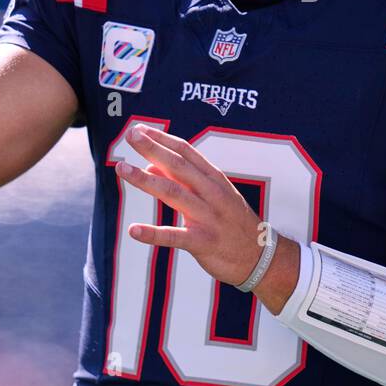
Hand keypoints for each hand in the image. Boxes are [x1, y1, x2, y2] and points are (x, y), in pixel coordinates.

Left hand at [118, 123, 268, 286]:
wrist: (262, 257)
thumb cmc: (233, 223)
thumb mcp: (214, 196)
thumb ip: (183, 180)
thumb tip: (151, 166)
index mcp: (214, 179)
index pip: (186, 151)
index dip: (162, 138)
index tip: (140, 128)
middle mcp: (212, 193)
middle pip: (178, 165)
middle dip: (152, 149)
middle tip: (130, 135)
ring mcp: (208, 217)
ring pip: (173, 193)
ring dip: (145, 180)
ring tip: (123, 169)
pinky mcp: (203, 243)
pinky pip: (174, 237)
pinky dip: (152, 233)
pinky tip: (133, 230)